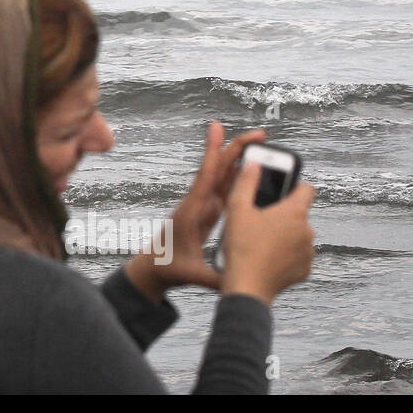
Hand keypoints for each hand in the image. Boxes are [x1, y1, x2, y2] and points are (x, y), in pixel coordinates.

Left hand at [125, 121, 267, 300]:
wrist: (153, 268)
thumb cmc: (170, 269)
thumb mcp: (194, 275)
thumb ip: (215, 277)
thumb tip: (237, 281)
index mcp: (193, 212)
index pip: (206, 177)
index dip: (214, 154)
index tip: (220, 131)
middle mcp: (198, 203)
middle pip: (218, 169)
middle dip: (236, 149)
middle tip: (259, 133)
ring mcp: (203, 206)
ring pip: (223, 176)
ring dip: (239, 158)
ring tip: (259, 142)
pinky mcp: (207, 211)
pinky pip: (224, 188)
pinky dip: (237, 175)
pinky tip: (251, 166)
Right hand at [221, 162, 315, 305]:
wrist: (247, 286)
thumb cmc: (242, 247)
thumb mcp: (237, 208)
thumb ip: (246, 182)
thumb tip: (253, 164)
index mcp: (294, 212)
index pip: (307, 189)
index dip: (296, 185)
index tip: (284, 188)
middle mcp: (307, 230)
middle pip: (299, 214)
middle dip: (283, 214)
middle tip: (259, 220)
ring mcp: (308, 252)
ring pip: (298, 235)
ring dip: (285, 235)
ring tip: (261, 241)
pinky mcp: (305, 269)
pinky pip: (298, 255)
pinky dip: (286, 255)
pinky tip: (267, 257)